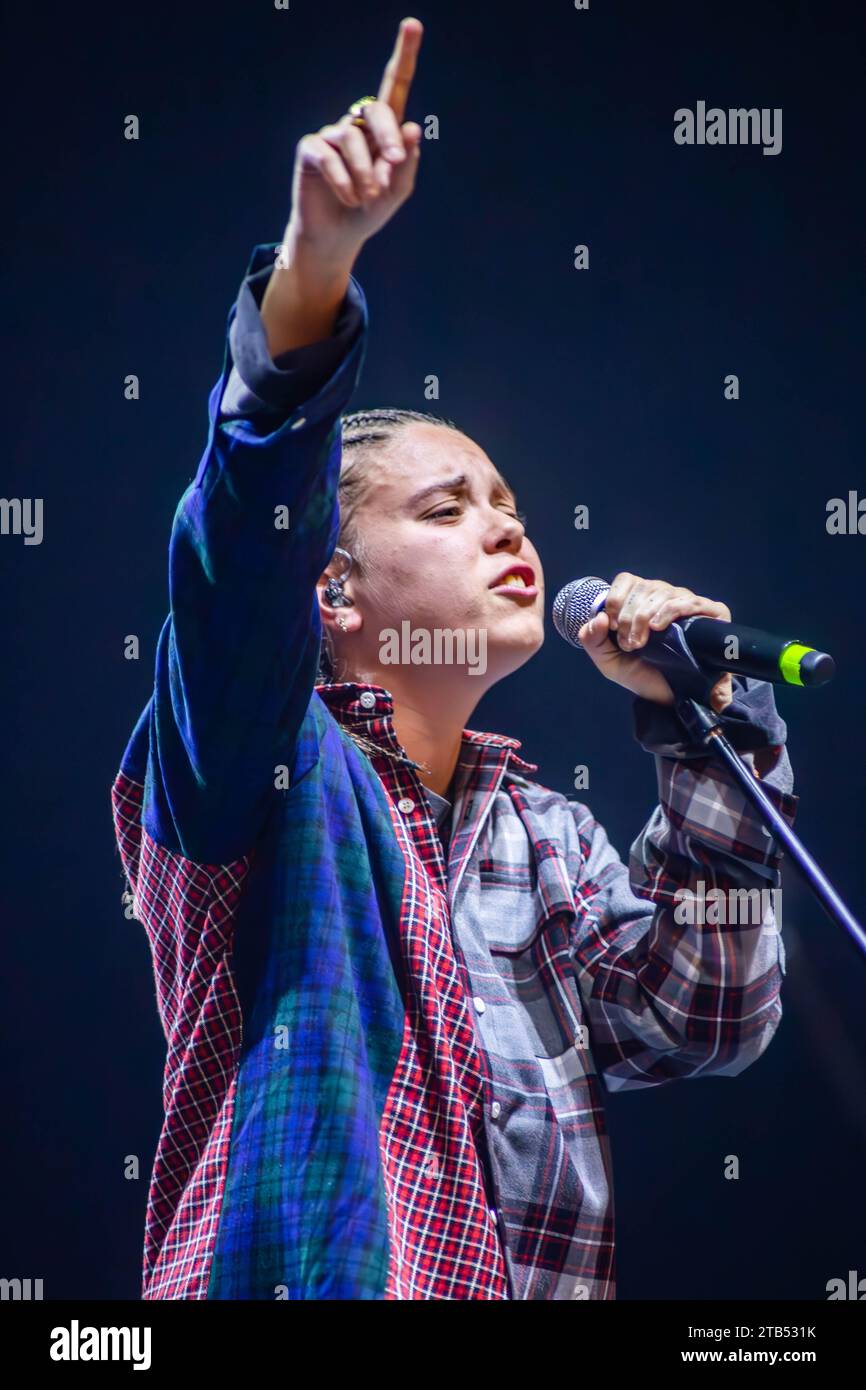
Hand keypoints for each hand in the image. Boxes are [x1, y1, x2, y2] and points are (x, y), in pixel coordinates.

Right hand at [287, 16, 423, 264]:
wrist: (337, 237)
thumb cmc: (368, 212)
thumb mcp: (395, 193)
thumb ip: (405, 165)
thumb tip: (411, 128)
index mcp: (383, 131)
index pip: (395, 87)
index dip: (404, 56)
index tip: (412, 24)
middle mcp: (357, 125)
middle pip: (374, 108)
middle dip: (388, 134)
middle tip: (395, 163)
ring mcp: (331, 135)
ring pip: (352, 137)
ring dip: (364, 172)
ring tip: (365, 199)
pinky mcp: (311, 150)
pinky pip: (329, 155)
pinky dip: (343, 180)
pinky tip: (349, 198)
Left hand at [577, 572, 733, 710]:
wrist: (670, 698)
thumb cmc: (642, 674)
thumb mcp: (609, 661)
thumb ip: (593, 640)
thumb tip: (598, 617)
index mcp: (641, 601)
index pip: (626, 580)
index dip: (616, 599)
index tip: (613, 625)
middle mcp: (664, 597)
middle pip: (643, 587)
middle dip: (629, 616)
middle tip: (628, 643)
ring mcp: (687, 603)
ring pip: (662, 593)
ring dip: (644, 617)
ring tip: (640, 643)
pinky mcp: (710, 613)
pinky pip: (689, 601)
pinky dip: (670, 611)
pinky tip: (659, 627)